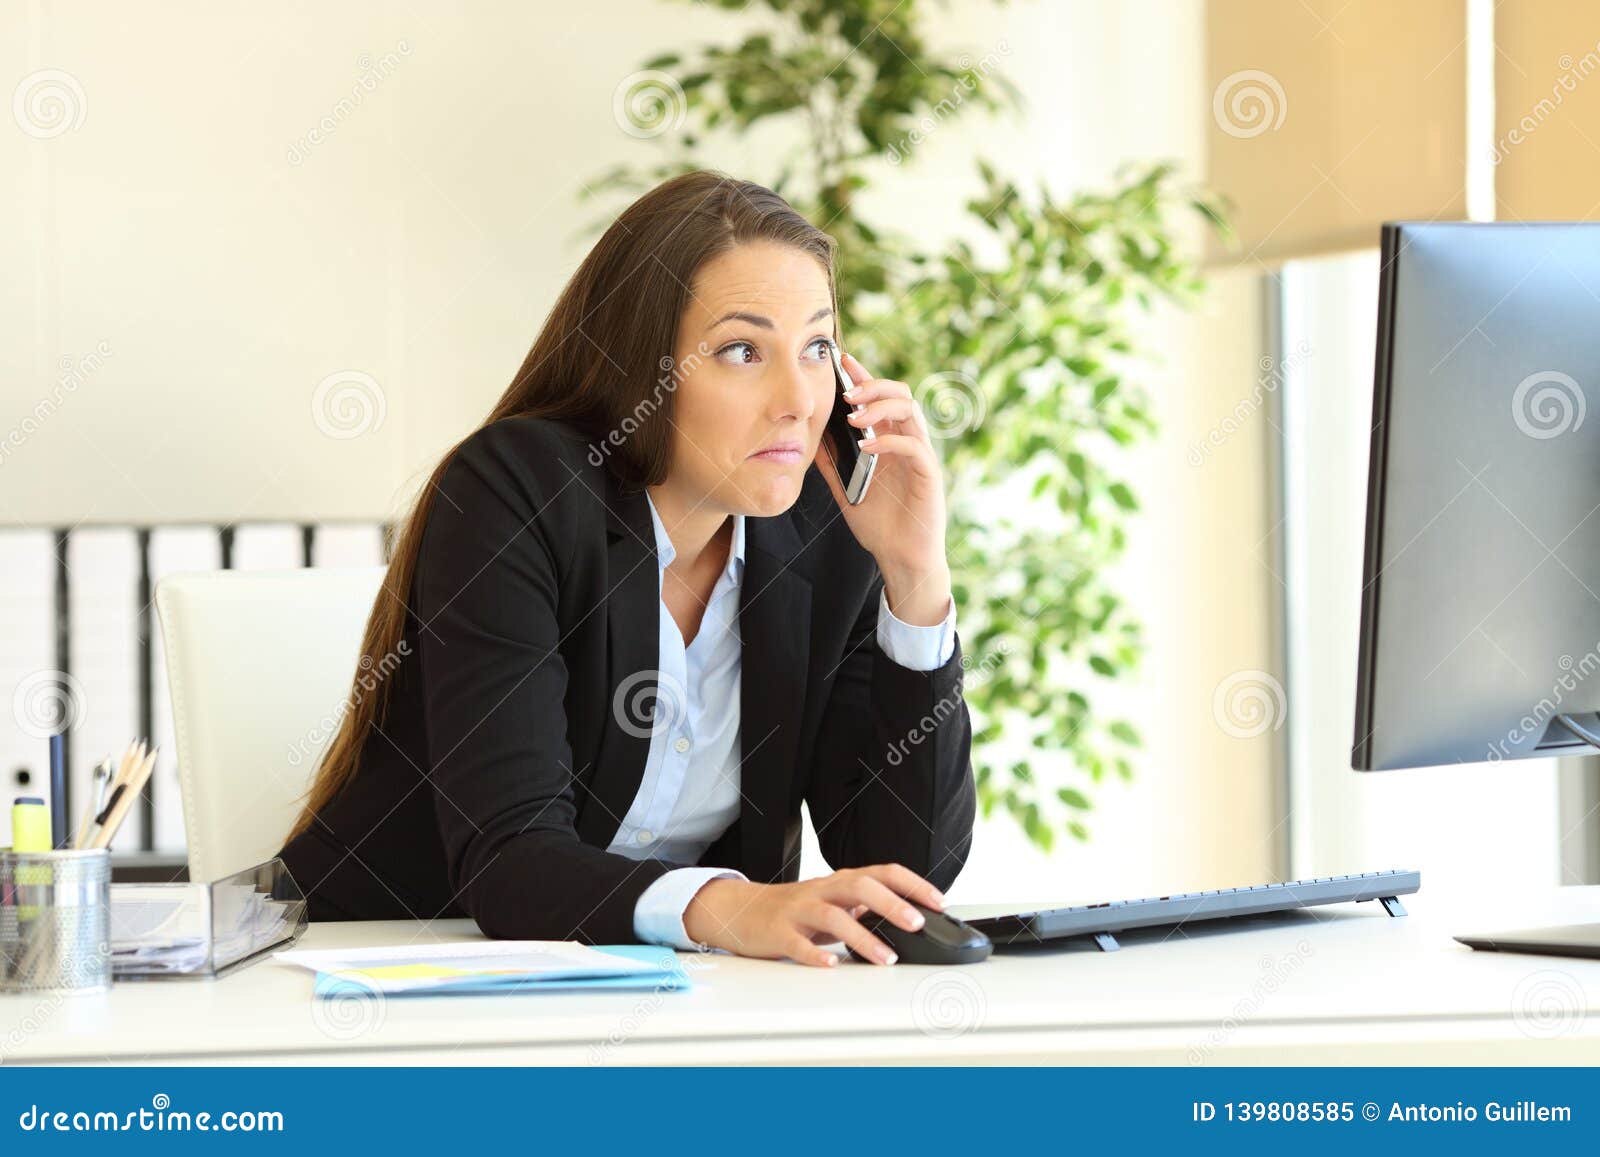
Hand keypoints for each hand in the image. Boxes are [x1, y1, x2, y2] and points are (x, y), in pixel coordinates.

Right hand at [682, 863, 946, 966]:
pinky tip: (831, 964)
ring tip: (885, 957)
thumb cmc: (795, 909)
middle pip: (859, 886)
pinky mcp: (777, 931)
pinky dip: (815, 954)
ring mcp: (798, 910)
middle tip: (916, 924)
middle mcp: (821, 890)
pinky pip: (797, 943)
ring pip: (832, 915)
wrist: (740, 909)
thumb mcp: (835, 902)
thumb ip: (867, 906)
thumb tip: (911, 916)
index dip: (912, 884)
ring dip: (862, 936)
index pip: (882, 873)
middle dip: (891, 904)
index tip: (939, 902)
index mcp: (839, 882)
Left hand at [815, 350, 952, 626]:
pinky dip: (888, 441)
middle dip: (873, 385)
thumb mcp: (845, 487)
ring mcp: (920, 456)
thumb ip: (831, 461)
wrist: (901, 558)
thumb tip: (808, 436)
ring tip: (853, 416)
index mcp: (890, 440)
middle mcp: (908, 442)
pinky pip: (913, 446)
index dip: (864, 376)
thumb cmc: (879, 524)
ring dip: (880, 407)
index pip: (880, 398)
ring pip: (910, 412)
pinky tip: (866, 446)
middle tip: (846, 392)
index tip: (842, 361)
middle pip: (900, 394)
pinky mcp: (929, 474)